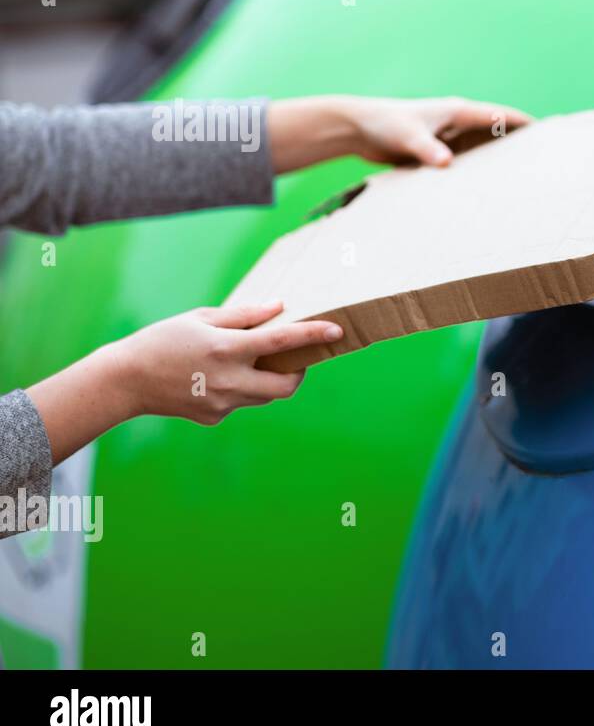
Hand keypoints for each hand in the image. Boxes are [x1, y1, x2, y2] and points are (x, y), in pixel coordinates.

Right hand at [27, 302, 341, 464]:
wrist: (124, 381)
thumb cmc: (162, 341)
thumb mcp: (201, 318)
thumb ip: (243, 315)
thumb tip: (278, 308)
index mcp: (226, 349)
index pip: (281, 341)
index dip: (312, 335)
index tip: (336, 330)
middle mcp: (229, 381)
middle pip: (286, 387)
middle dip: (299, 374)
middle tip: (295, 359)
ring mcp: (223, 404)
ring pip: (264, 396)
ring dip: (267, 379)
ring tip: (246, 362)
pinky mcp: (214, 418)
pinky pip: (240, 403)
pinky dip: (239, 389)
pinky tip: (213, 378)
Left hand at [267, 95, 531, 172]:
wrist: (357, 128)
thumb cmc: (383, 124)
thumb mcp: (407, 136)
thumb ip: (428, 149)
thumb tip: (448, 163)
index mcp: (458, 111)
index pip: (502, 116)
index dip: (526, 124)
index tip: (550, 133)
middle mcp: (458, 122)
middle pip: (499, 132)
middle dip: (521, 144)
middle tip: (547, 161)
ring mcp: (450, 137)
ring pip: (485, 149)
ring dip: (502, 160)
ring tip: (527, 179)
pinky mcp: (439, 151)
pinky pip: (468, 161)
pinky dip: (481, 170)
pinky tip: (490, 188)